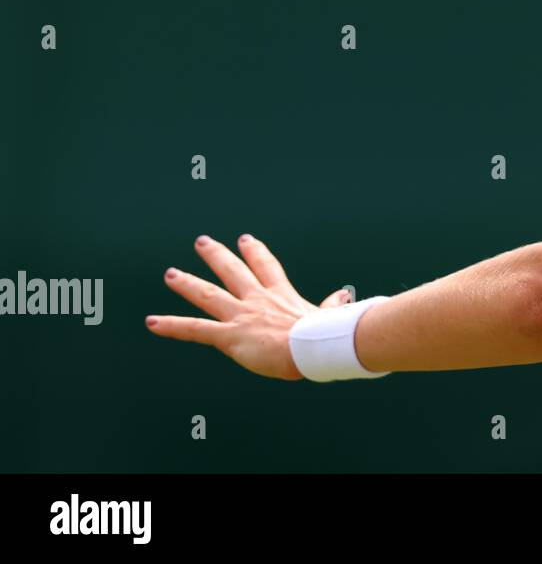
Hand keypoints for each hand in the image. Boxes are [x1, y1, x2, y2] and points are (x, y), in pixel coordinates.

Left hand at [146, 233, 352, 379]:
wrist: (314, 346)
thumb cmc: (325, 333)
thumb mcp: (328, 315)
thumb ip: (330, 304)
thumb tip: (343, 296)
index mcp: (281, 294)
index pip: (265, 267)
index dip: (254, 252)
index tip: (245, 240)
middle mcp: (257, 299)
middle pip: (232, 272)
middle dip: (216, 256)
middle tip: (202, 242)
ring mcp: (241, 315)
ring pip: (208, 295)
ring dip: (187, 284)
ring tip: (171, 273)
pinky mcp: (230, 336)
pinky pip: (195, 330)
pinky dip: (172, 326)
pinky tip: (152, 323)